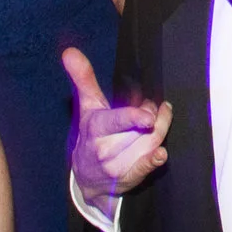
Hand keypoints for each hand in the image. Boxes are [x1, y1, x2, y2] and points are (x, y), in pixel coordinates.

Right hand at [64, 47, 170, 204]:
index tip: (147, 116)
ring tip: (156, 119)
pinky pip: (143, 168)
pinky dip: (152, 161)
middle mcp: (105, 148)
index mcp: (95, 128)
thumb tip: (69, 52)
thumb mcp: (87, 107)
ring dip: (158, 130)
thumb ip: (83, 79)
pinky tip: (161, 154)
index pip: (115, 121)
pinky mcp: (129, 177)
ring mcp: (117, 165)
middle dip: (150, 115)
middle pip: (139, 130)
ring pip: (148, 143)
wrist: (86, 179)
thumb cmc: (91, 135)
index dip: (132, 118)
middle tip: (150, 107)